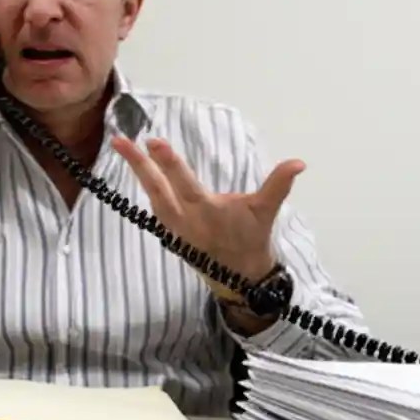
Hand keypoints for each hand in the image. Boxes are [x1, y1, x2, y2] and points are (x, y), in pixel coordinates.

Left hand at [111, 136, 304, 286]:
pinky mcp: (170, 234)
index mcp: (206, 211)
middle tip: (120, 142)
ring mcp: (174, 228)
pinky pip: (154, 210)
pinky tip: (140, 173)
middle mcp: (185, 220)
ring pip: (152, 197)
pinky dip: (146, 191)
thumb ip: (278, 184)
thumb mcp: (266, 211)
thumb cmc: (251, 238)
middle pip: (157, 188)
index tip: (154, 142)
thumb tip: (299, 163)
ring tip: (123, 148)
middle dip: (139, 164)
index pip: (184, 183)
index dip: (169, 163)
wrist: (241, 278)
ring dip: (139, 174)